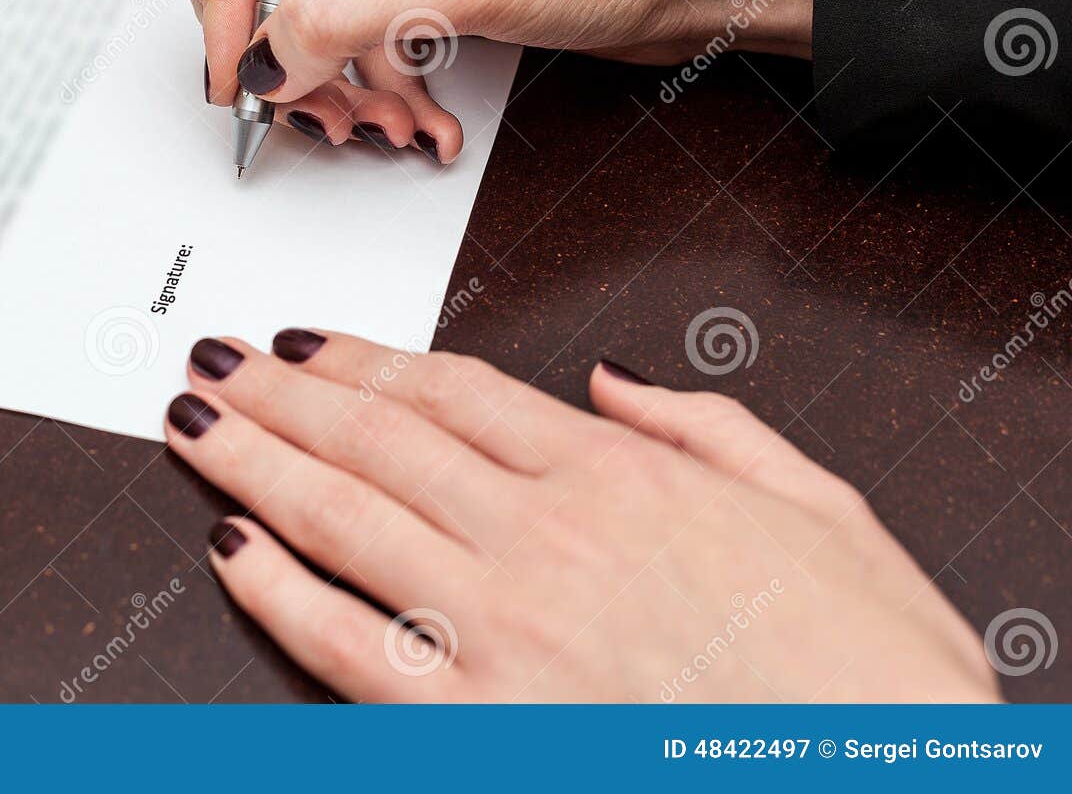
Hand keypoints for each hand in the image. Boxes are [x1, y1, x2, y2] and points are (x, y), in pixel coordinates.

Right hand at [151, 0, 826, 161]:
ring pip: (300, 34)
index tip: (242, 71)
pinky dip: (377, 99)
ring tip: (393, 122)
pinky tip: (422, 121)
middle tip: (321, 111)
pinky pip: (353, 57)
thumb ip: (341, 16)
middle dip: (283, 63)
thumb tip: (259, 62)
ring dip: (336, 94)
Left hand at [166, 332, 997, 701]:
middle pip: (377, 437)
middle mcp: (547, 538)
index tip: (307, 343)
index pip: (453, 390)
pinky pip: (350, 647)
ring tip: (195, 423)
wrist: (899, 782)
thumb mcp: (824, 508)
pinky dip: (281, 595)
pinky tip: (232, 553)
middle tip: (216, 360)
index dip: (364, 359)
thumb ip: (707, 425)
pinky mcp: (482, 724)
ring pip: (344, 518)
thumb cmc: (870, 676)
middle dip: (282, 392)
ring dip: (255, 463)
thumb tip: (617, 380)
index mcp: (621, 476)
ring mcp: (506, 630)